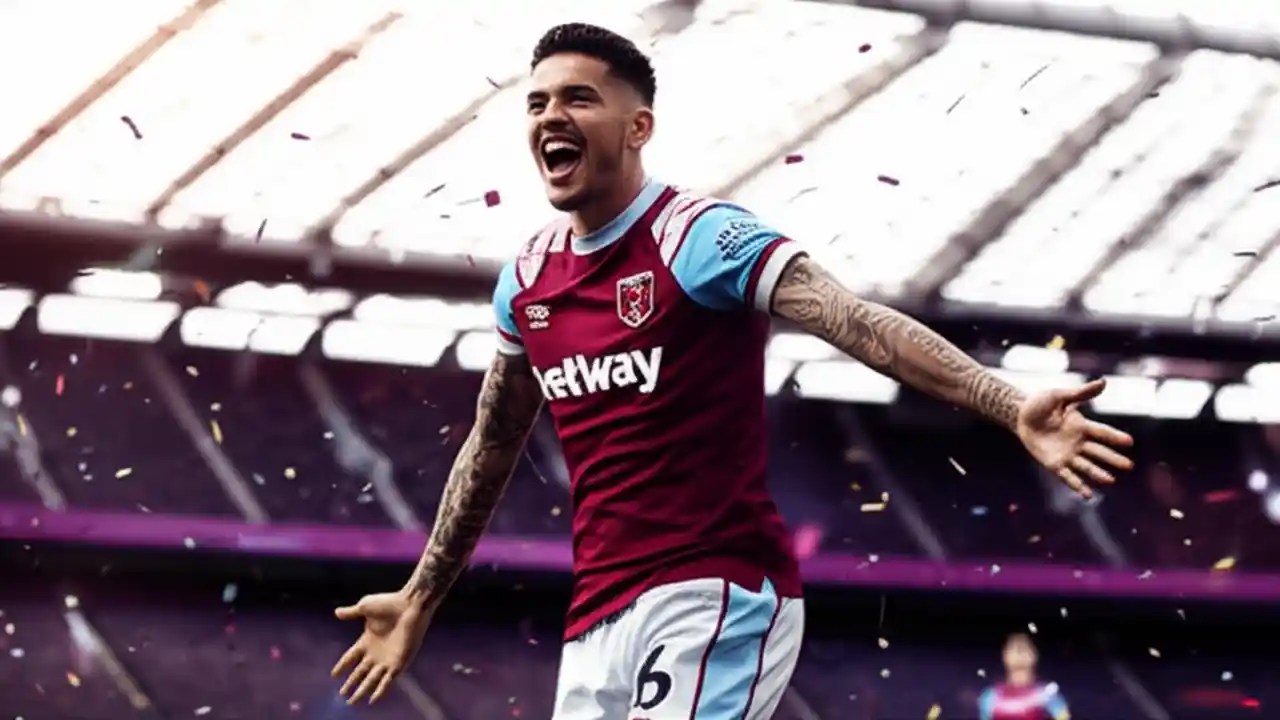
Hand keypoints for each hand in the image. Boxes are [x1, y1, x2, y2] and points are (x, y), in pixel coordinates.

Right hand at [331, 591, 432, 704]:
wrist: (410, 605)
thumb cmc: (389, 604)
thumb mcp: (365, 606)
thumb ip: (351, 612)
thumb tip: (336, 613)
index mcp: (367, 640)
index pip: (351, 657)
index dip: (342, 666)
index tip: (333, 675)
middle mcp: (376, 652)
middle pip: (360, 672)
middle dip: (351, 683)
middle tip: (342, 694)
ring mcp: (387, 658)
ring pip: (371, 679)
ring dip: (362, 691)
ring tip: (352, 702)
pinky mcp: (399, 662)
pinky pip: (388, 680)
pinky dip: (380, 690)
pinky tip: (372, 700)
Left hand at [1015, 378, 1134, 498]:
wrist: (1020, 415)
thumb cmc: (1041, 403)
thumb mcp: (1060, 396)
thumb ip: (1080, 393)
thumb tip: (1103, 381)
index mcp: (1082, 426)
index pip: (1102, 432)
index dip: (1114, 437)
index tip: (1129, 442)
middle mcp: (1078, 442)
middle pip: (1098, 452)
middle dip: (1113, 459)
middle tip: (1129, 466)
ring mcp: (1067, 455)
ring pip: (1086, 466)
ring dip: (1098, 473)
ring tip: (1111, 480)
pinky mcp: (1055, 464)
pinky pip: (1068, 476)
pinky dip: (1077, 485)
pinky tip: (1088, 495)